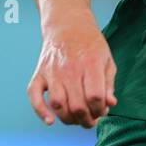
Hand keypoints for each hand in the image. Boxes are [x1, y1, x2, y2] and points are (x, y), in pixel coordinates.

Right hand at [27, 8, 117, 127]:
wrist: (67, 24)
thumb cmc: (90, 43)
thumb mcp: (107, 59)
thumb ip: (109, 83)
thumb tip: (110, 105)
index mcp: (91, 63)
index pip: (95, 97)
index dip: (100, 110)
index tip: (102, 111)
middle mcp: (70, 68)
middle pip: (77, 105)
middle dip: (86, 120)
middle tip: (90, 120)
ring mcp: (52, 72)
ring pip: (58, 104)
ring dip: (68, 119)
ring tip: (76, 119)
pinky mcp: (39, 74)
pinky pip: (34, 96)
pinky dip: (40, 111)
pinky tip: (50, 121)